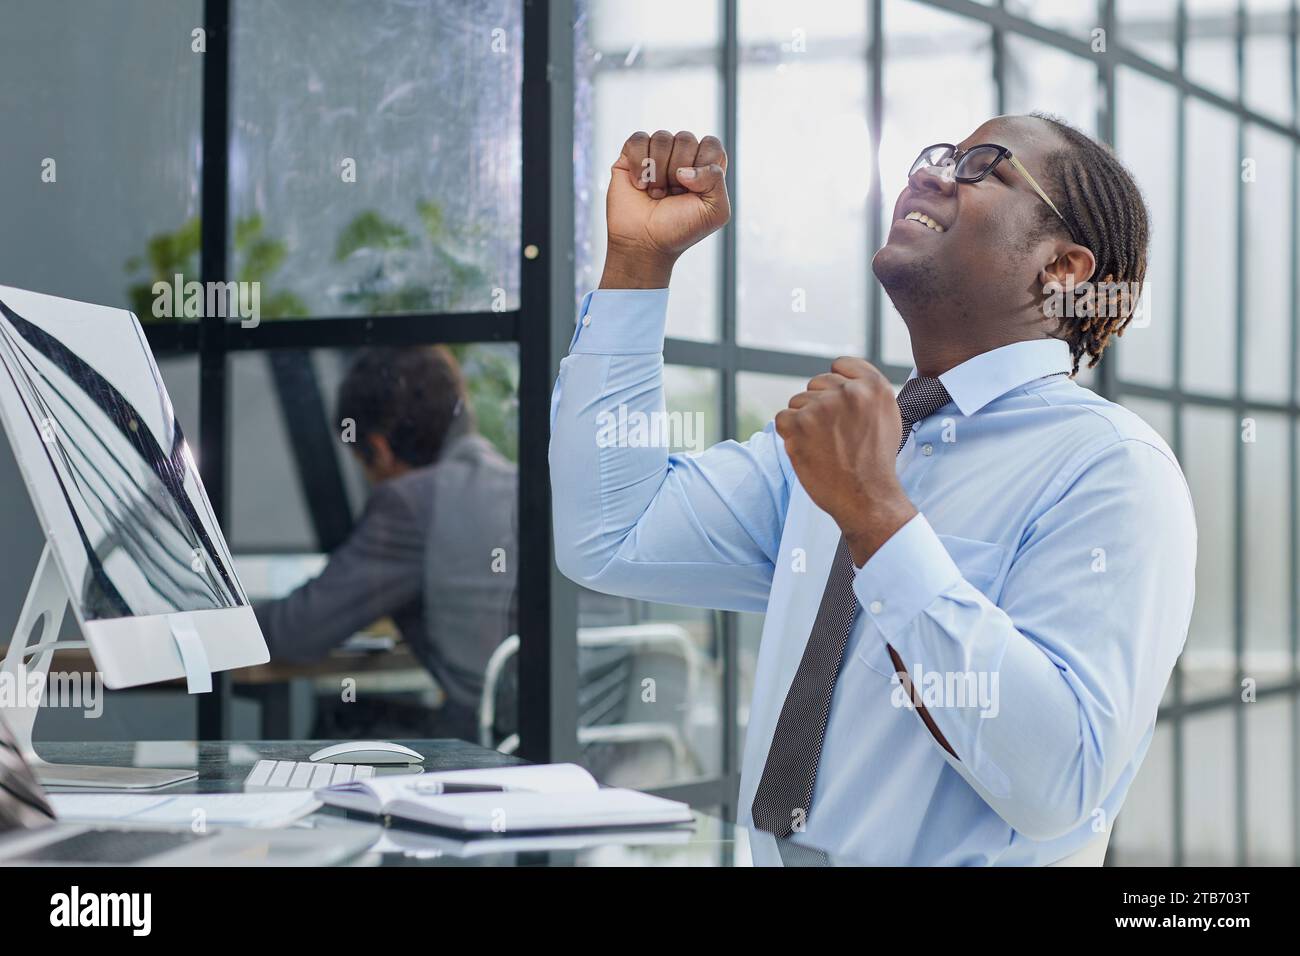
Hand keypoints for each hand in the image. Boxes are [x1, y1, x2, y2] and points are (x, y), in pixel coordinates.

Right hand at [599, 130, 729, 289]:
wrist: (644, 243)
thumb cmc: (680, 229)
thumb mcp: (715, 211)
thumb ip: (716, 180)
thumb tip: (683, 169)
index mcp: (705, 167)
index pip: (711, 144)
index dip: (702, 164)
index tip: (694, 190)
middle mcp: (682, 157)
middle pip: (686, 138)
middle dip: (678, 171)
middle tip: (672, 195)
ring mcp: (656, 155)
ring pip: (662, 137)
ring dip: (658, 172)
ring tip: (656, 194)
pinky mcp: (632, 155)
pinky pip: (638, 140)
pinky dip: (639, 165)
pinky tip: (639, 185)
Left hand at [774, 357, 916, 565]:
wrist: (866, 497)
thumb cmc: (875, 462)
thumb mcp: (886, 416)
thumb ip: (867, 392)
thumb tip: (842, 376)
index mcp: (874, 386)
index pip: (840, 365)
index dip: (836, 385)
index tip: (839, 405)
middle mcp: (849, 392)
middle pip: (817, 383)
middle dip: (820, 405)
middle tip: (834, 435)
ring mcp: (822, 407)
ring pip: (798, 401)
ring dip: (804, 421)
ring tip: (823, 445)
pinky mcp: (799, 424)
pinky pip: (783, 418)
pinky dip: (790, 435)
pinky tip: (809, 449)